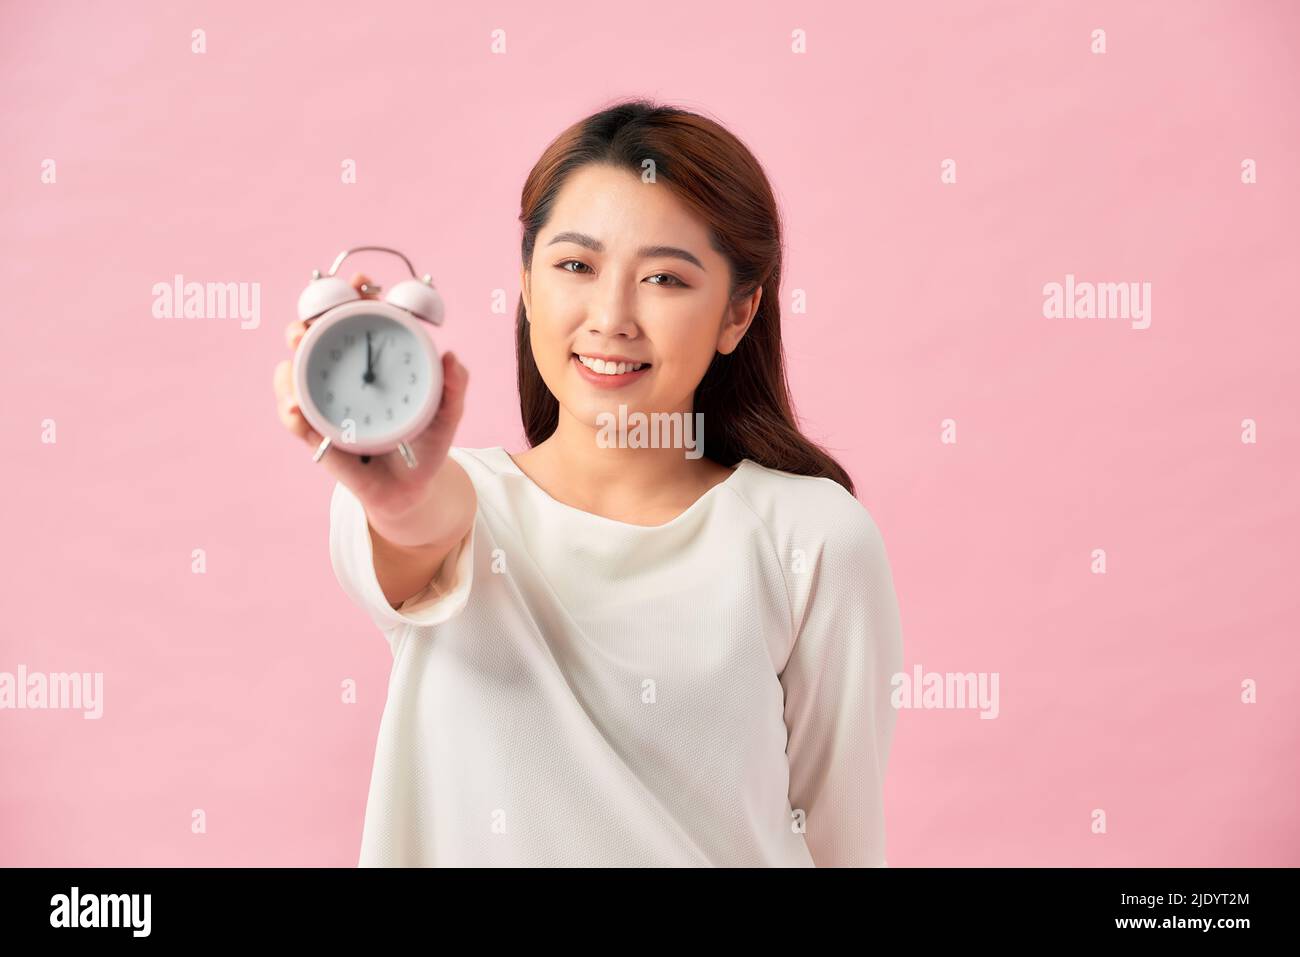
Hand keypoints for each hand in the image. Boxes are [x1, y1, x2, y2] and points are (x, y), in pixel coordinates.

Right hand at [272, 271, 471, 522]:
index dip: (351, 296)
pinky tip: (295, 411)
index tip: (360, 282)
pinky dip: (291, 413)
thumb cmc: (426, 441)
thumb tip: (452, 357)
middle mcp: (340, 377)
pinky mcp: (316, 436)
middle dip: (301, 326)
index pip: (354, 320)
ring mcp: (324, 405)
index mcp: (371, 361)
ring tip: (293, 369)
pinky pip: (295, 421)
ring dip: (287, 370)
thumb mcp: (447, 413)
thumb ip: (455, 387)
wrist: (413, 488)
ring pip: (291, 377)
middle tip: (306, 328)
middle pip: (309, 341)